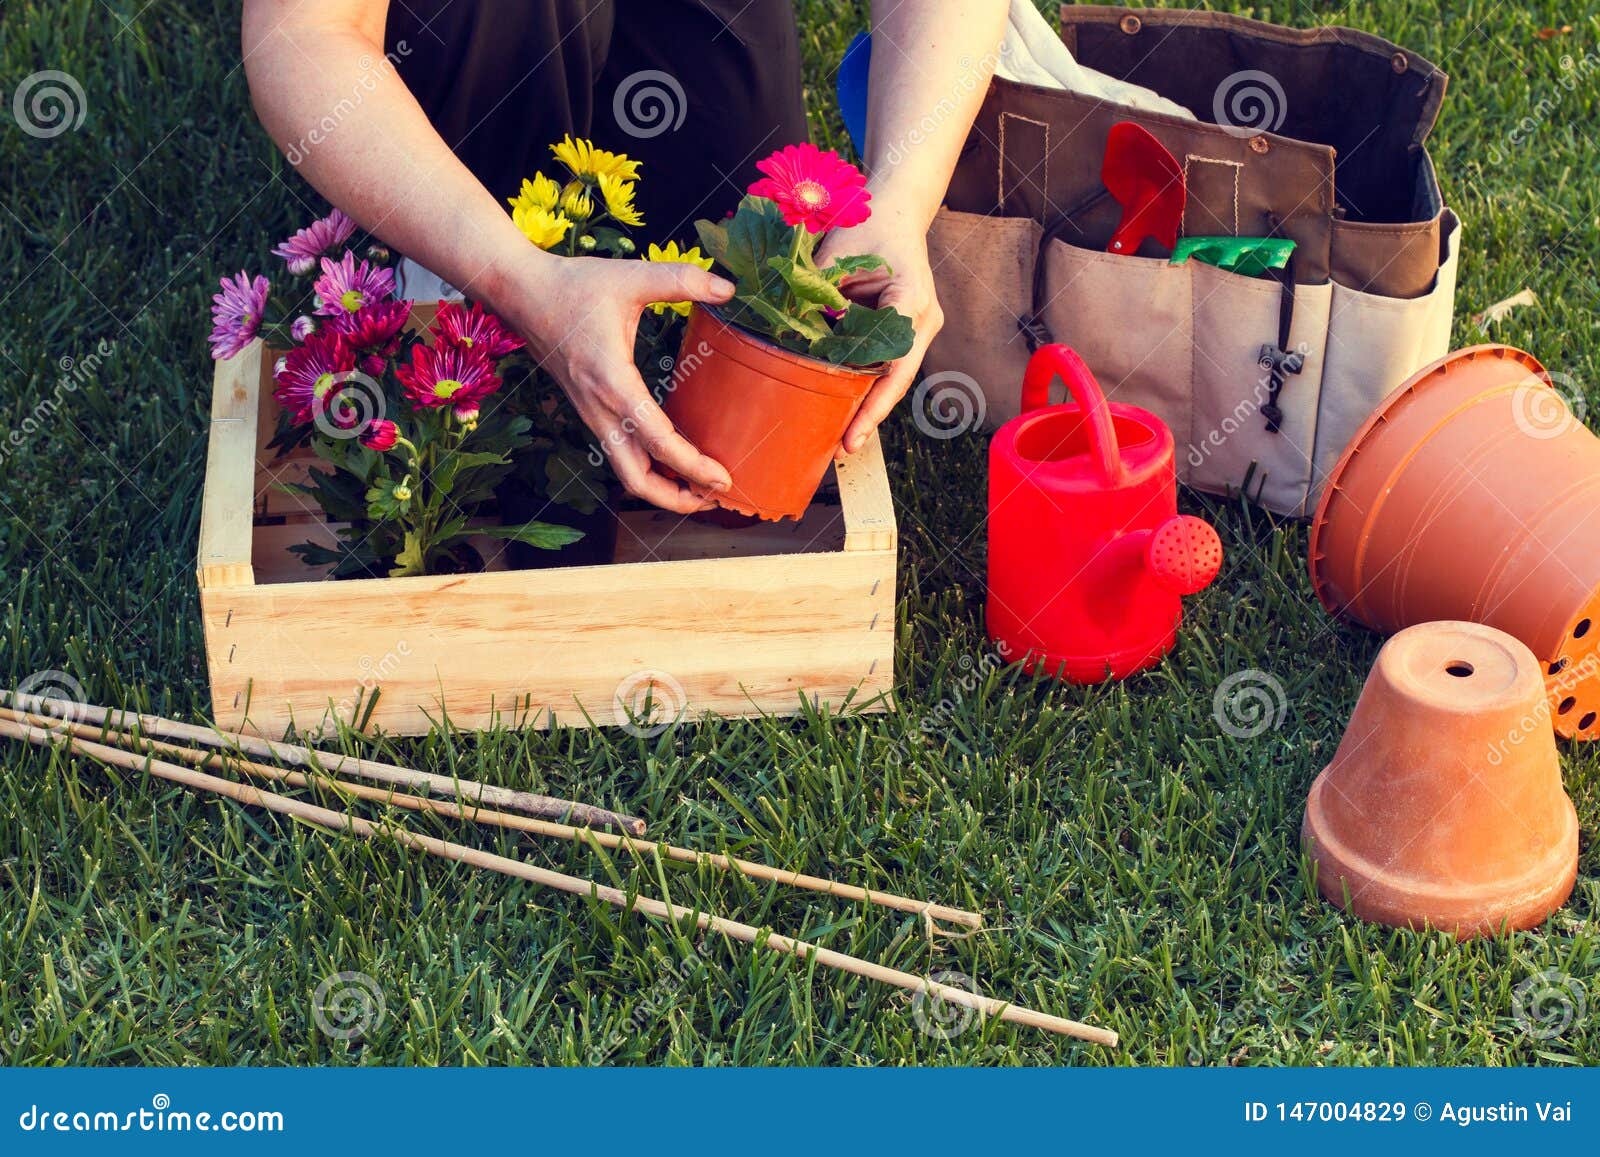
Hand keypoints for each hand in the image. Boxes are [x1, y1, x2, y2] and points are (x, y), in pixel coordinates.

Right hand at [507, 254, 735, 513]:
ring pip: (626, 472)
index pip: (658, 442)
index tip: (723, 480)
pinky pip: (620, 453)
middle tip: (717, 497)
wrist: (518, 293)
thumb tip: (727, 287)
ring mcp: (592, 414)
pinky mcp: (590, 411)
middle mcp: (600, 409)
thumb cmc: (571, 285)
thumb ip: (681, 279)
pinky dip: (649, 467)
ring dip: (662, 488)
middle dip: (677, 497)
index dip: (693, 467)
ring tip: (701, 488)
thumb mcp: (630, 276)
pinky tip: (674, 459)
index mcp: (613, 383)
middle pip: (637, 479)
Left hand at [815, 207, 943, 456]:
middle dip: (871, 414)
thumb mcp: (835, 257)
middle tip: (843, 447)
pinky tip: (846, 407)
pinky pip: (887, 363)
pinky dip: (867, 383)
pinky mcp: (908, 329)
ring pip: (893, 375)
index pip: (891, 364)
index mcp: (910, 302)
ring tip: (843, 438)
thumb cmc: (867, 226)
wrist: (896, 210)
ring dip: (869, 404)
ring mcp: (919, 327)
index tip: (852, 433)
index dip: (871, 402)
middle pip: (896, 379)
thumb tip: (792, 334)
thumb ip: (815, 294)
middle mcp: (922, 320)